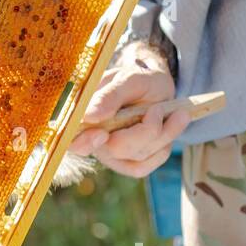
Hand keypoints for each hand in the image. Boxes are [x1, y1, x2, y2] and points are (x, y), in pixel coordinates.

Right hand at [70, 43, 189, 177]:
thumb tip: (89, 115)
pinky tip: (170, 127)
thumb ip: (109, 96)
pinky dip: (164, 146)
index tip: (101, 133)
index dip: (84, 143)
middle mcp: (94, 139)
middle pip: (116, 149)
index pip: (73, 140)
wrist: (158, 87)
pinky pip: (147, 165)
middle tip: (159, 108)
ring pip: (138, 155)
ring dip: (163, 133)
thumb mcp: (127, 79)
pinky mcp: (130, 163)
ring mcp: (113, 154)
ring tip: (172, 111)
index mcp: (85, 117)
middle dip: (145, 130)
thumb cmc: (138, 80)